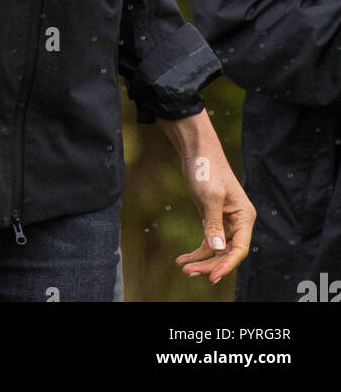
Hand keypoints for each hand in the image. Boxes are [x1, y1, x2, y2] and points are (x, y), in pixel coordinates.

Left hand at [159, 113, 255, 284]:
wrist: (196, 151)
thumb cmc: (207, 169)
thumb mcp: (210, 197)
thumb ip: (213, 224)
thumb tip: (217, 250)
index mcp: (245, 216)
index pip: (240, 249)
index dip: (227, 265)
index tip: (212, 276)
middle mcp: (238, 222)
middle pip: (227, 252)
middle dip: (209, 264)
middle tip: (190, 272)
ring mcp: (225, 222)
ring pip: (216, 250)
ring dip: (201, 260)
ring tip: (183, 268)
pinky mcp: (212, 219)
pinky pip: (208, 242)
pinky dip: (197, 251)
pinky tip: (182, 259)